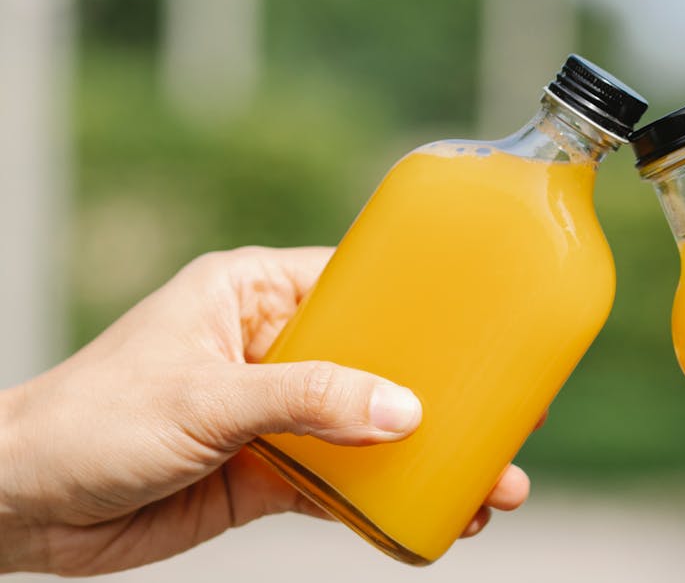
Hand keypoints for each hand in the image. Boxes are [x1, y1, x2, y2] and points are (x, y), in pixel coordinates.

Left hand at [0, 247, 529, 574]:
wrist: (21, 505)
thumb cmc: (90, 419)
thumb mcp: (206, 396)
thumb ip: (307, 400)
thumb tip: (405, 412)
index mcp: (254, 294)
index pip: (359, 287)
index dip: (426, 308)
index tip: (490, 330)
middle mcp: (272, 349)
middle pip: (381, 366)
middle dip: (445, 400)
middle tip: (513, 426)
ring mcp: (273, 414)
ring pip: (370, 431)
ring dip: (428, 460)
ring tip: (490, 491)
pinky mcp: (267, 473)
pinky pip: (341, 483)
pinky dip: (384, 502)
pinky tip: (431, 519)